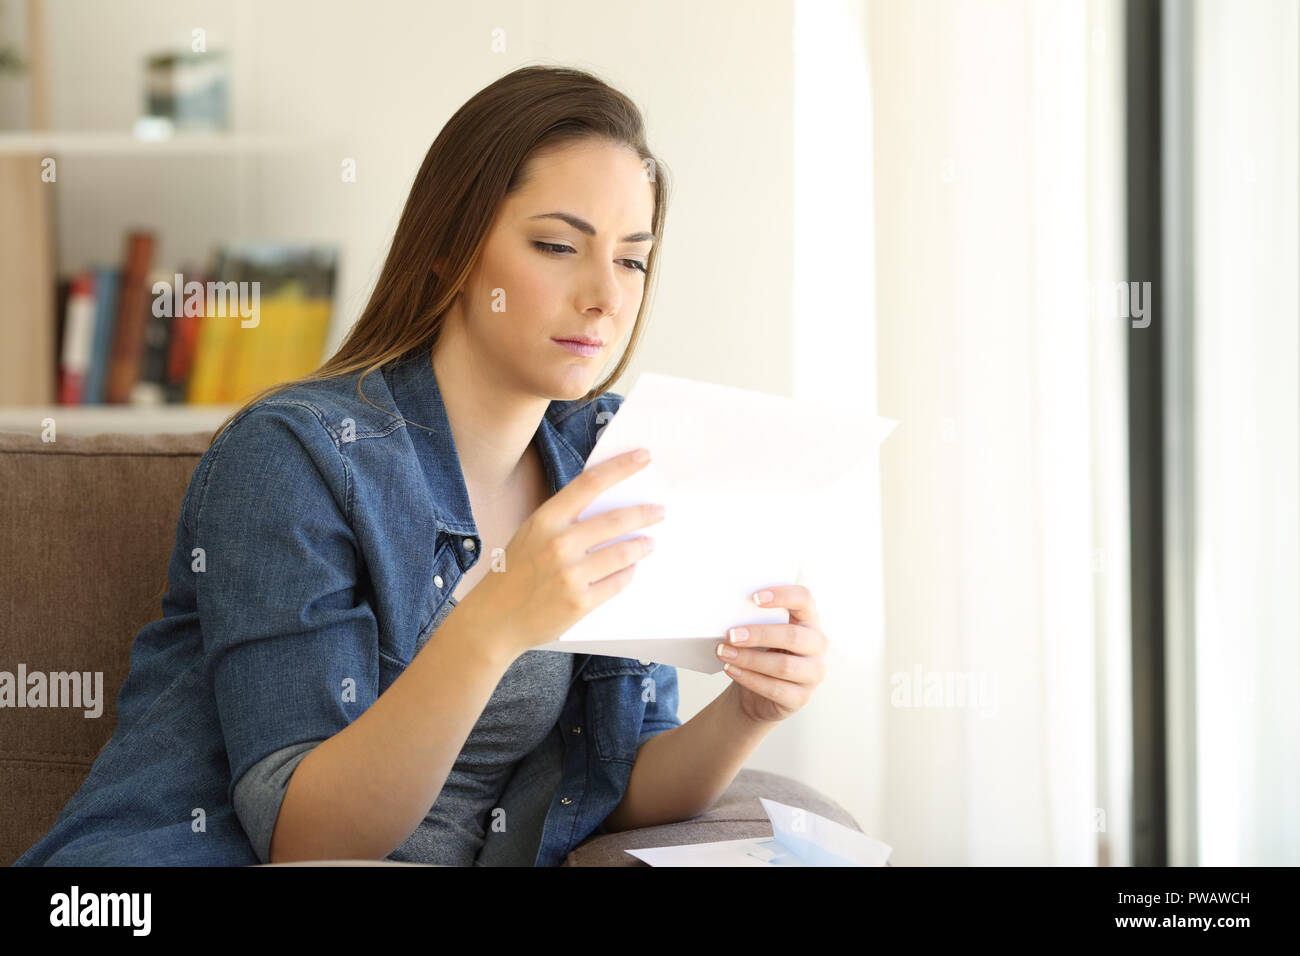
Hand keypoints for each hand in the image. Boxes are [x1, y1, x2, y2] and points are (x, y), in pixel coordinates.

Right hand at [458, 447, 664, 658]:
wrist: (494, 620)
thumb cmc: (514, 573)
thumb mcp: (531, 534)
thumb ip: (565, 520)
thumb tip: (609, 505)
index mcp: (545, 520)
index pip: (590, 483)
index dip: (621, 467)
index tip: (644, 457)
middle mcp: (558, 544)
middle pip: (616, 519)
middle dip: (644, 513)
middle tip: (659, 511)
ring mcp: (570, 575)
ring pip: (624, 553)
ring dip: (642, 546)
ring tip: (649, 543)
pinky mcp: (579, 603)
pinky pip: (618, 582)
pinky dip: (628, 574)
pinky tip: (630, 569)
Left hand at [717, 585, 827, 724]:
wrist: (758, 695)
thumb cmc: (760, 655)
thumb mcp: (761, 635)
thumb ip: (754, 621)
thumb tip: (728, 614)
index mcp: (808, 621)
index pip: (804, 599)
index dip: (783, 595)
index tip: (754, 597)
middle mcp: (817, 646)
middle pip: (793, 636)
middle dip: (759, 634)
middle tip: (730, 634)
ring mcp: (813, 673)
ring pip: (783, 665)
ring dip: (749, 658)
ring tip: (724, 652)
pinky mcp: (801, 698)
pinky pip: (775, 688)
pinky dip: (749, 678)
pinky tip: (731, 669)